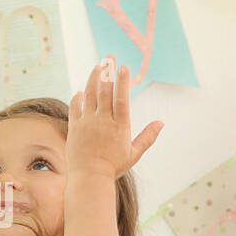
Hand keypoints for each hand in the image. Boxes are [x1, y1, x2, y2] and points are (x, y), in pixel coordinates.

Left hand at [67, 62, 162, 177]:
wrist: (89, 178)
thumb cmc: (113, 167)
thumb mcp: (134, 153)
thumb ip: (148, 136)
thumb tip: (161, 123)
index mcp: (119, 126)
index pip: (122, 98)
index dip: (122, 82)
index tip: (124, 67)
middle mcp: (102, 121)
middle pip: (104, 91)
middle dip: (107, 71)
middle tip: (109, 57)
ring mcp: (87, 123)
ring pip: (89, 94)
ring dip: (93, 78)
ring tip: (97, 66)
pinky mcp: (74, 127)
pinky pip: (75, 107)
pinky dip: (78, 97)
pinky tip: (82, 91)